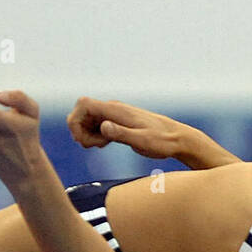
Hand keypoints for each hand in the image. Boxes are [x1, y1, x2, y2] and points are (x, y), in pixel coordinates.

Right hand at [66, 97, 187, 159]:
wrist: (176, 138)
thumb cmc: (161, 141)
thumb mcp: (141, 141)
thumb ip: (121, 133)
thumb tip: (103, 126)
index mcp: (116, 110)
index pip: (83, 104)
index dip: (75, 120)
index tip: (82, 139)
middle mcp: (112, 109)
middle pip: (81, 112)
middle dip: (80, 130)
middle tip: (94, 146)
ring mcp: (113, 115)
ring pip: (86, 120)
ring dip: (87, 135)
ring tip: (103, 146)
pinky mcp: (116, 122)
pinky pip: (95, 126)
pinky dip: (94, 136)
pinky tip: (105, 144)